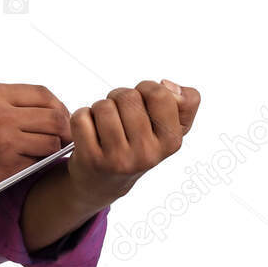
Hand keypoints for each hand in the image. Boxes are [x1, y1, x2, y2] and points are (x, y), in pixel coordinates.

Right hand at [0, 82, 72, 205]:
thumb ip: (14, 105)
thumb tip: (55, 110)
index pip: (42, 93)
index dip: (58, 105)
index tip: (59, 116)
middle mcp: (1, 113)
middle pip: (54, 116)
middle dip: (63, 128)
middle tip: (61, 137)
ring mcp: (5, 138)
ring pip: (53, 140)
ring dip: (52, 148)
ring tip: (41, 151)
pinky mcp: (8, 163)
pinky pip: (40, 160)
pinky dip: (38, 162)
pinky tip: (25, 162)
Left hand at [66, 79, 200, 206]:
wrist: (104, 181)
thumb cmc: (138, 145)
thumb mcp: (171, 127)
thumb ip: (186, 102)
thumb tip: (168, 85)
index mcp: (171, 141)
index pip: (159, 93)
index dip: (146, 89)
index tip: (143, 102)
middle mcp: (147, 153)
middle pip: (127, 96)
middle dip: (120, 97)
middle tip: (120, 114)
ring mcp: (118, 158)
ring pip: (103, 106)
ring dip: (100, 107)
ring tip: (105, 123)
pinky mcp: (91, 159)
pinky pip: (81, 117)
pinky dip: (82, 117)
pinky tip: (90, 131)